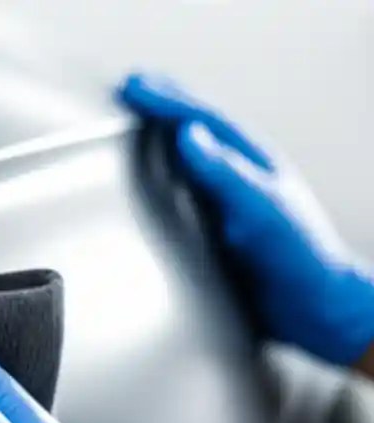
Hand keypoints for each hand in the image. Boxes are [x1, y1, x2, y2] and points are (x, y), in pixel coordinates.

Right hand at [118, 72, 373, 366]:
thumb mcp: (260, 209)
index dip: (166, 101)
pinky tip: (156, 182)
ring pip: (192, 159)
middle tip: (134, 87)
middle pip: (197, 131)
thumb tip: (190, 136)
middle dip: (165, 107)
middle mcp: (240, 179)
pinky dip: (166, 177)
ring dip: (163, 137)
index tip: (134, 86)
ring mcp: (231, 203)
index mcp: (252, 164)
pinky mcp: (221, 230)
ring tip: (141, 121)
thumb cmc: (301, 260)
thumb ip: (225, 172)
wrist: (315, 310)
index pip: (202, 121)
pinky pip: (187, 192)